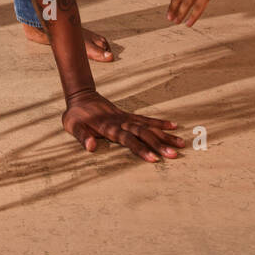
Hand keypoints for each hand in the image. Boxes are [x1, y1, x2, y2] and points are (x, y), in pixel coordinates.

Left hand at [63, 91, 184, 162]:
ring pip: (148, 126)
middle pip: (143, 133)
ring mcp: (126, 118)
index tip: (154, 158)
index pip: (128, 140)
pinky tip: (173, 127)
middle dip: (159, 144)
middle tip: (174, 154)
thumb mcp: (73, 126)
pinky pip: (146, 120)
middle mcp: (121, 122)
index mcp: (109, 127)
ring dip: (164, 135)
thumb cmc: (75, 116)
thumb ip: (83, 137)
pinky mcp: (128, 116)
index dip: (140, 149)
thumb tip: (91, 147)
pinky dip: (159, 123)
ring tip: (181, 143)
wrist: (80, 96)